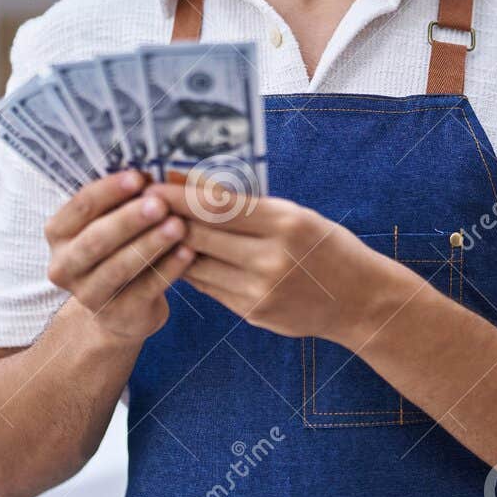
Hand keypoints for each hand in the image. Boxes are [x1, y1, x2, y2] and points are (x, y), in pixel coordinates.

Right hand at [44, 170, 193, 345]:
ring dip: (150, 244)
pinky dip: (168, 269)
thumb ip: (124, 199)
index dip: (109, 191)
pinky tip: (189, 252)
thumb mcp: (111, 222)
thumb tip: (156, 166)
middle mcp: (64, 265)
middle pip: (96, 239)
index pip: (80, 207)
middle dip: (129, 219)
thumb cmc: (117, 249)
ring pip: (119, 267)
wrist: (121, 308)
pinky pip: (145, 289)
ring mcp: (87, 295)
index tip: (139, 176)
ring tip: (178, 226)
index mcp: (58, 233)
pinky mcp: (117, 315)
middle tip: (160, 203)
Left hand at [146, 179, 420, 343]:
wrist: (360, 300)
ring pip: (197, 264)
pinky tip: (177, 257)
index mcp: (285, 223)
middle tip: (137, 204)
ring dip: (170, 246)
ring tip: (148, 230)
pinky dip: (191, 269)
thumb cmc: (328, 247)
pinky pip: (209, 287)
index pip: (218, 206)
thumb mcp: (296, 214)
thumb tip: (194, 186)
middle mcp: (270, 258)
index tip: (151, 184)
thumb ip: (248, 206)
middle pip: (200, 235)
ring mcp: (259, 290)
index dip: (178, 195)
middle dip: (165, 218)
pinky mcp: (252, 312)